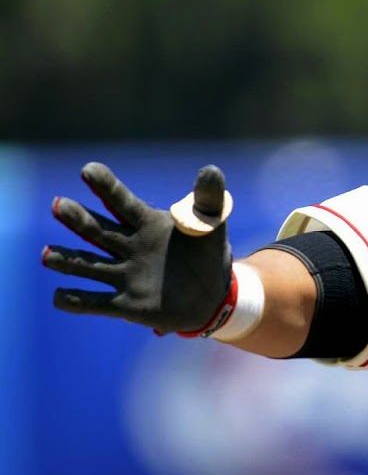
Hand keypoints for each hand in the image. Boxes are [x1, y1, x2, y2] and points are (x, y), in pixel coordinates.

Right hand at [43, 162, 233, 333]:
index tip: (89, 170)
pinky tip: (60, 297)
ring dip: (68, 260)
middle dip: (78, 219)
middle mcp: (128, 247)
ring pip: (89, 266)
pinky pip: (96, 303)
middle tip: (59, 205)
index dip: (106, 187)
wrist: (213, 296)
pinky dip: (77, 301)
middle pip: (98, 231)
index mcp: (146, 223)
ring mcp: (124, 276)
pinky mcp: (126, 305)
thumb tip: (211, 170)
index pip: (122, 202)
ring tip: (48, 256)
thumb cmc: (207, 254)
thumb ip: (209, 199)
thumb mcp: (212, 225)